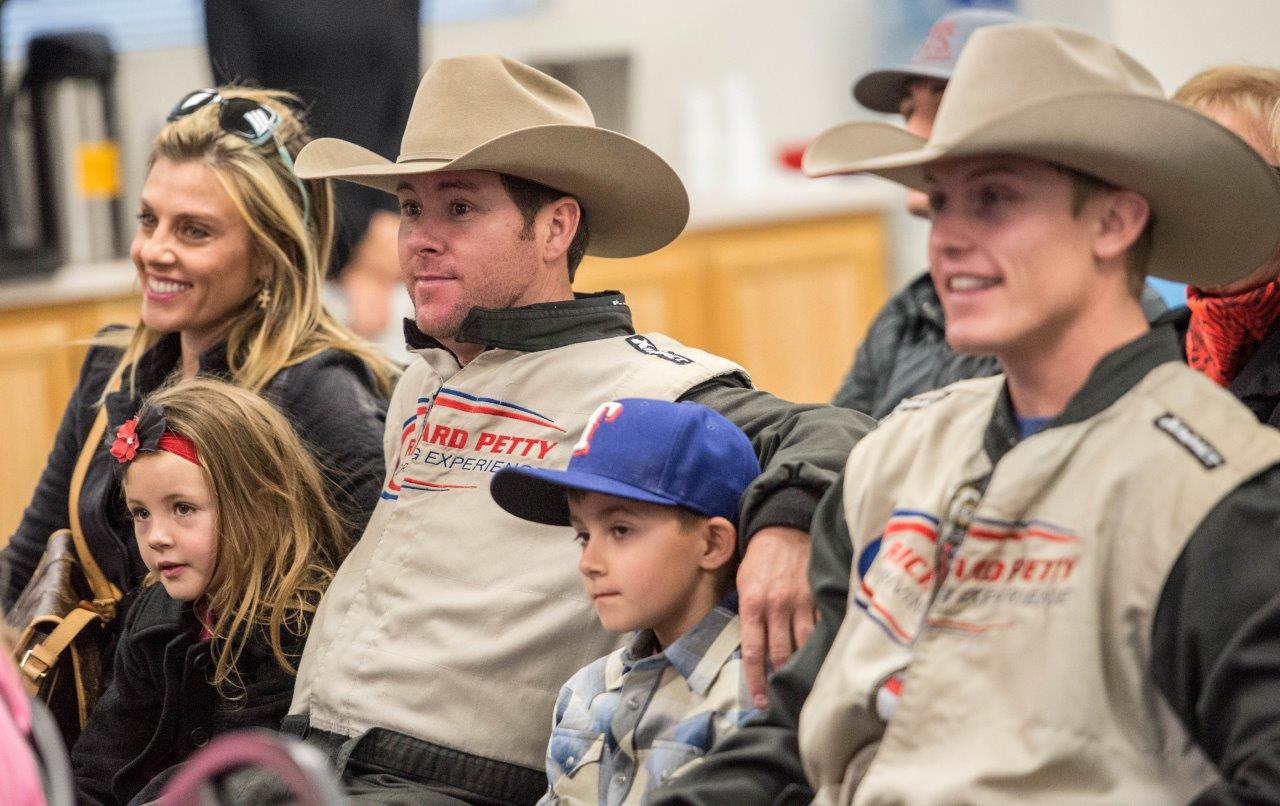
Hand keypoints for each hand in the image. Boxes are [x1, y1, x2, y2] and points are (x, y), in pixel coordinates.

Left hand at [736, 526, 814, 708]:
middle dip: (780, 680)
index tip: (760, 702)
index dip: (757, 680)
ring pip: (803, 645)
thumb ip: (748, 615)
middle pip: (780, 654)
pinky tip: (823, 660)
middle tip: (782, 701)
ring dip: (802, 667)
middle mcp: (776, 606)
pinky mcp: (818, 596)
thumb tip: (753, 650)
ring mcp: (800, 602)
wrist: (783, 529)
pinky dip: (821, 645)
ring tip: (803, 686)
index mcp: (752, 605)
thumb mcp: (743, 584)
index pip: (754, 652)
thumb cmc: (759, 561)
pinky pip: (821, 627)